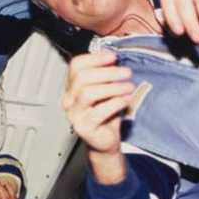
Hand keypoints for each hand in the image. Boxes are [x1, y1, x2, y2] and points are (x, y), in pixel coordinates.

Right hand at [63, 52, 133, 184]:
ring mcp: (74, 114)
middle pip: (82, 78)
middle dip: (108, 72)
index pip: (76, 66)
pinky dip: (116, 103)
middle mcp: (69, 100)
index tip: (113, 57)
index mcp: (72, 87)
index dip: (95, 58)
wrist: (105, 140)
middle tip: (126, 73)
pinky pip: (99, 111)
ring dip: (113, 87)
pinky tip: (125, 101)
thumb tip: (113, 58)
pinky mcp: (84, 127)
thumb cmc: (106, 114)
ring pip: (88, 93)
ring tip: (129, 87)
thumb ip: (106, 76)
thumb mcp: (106, 90)